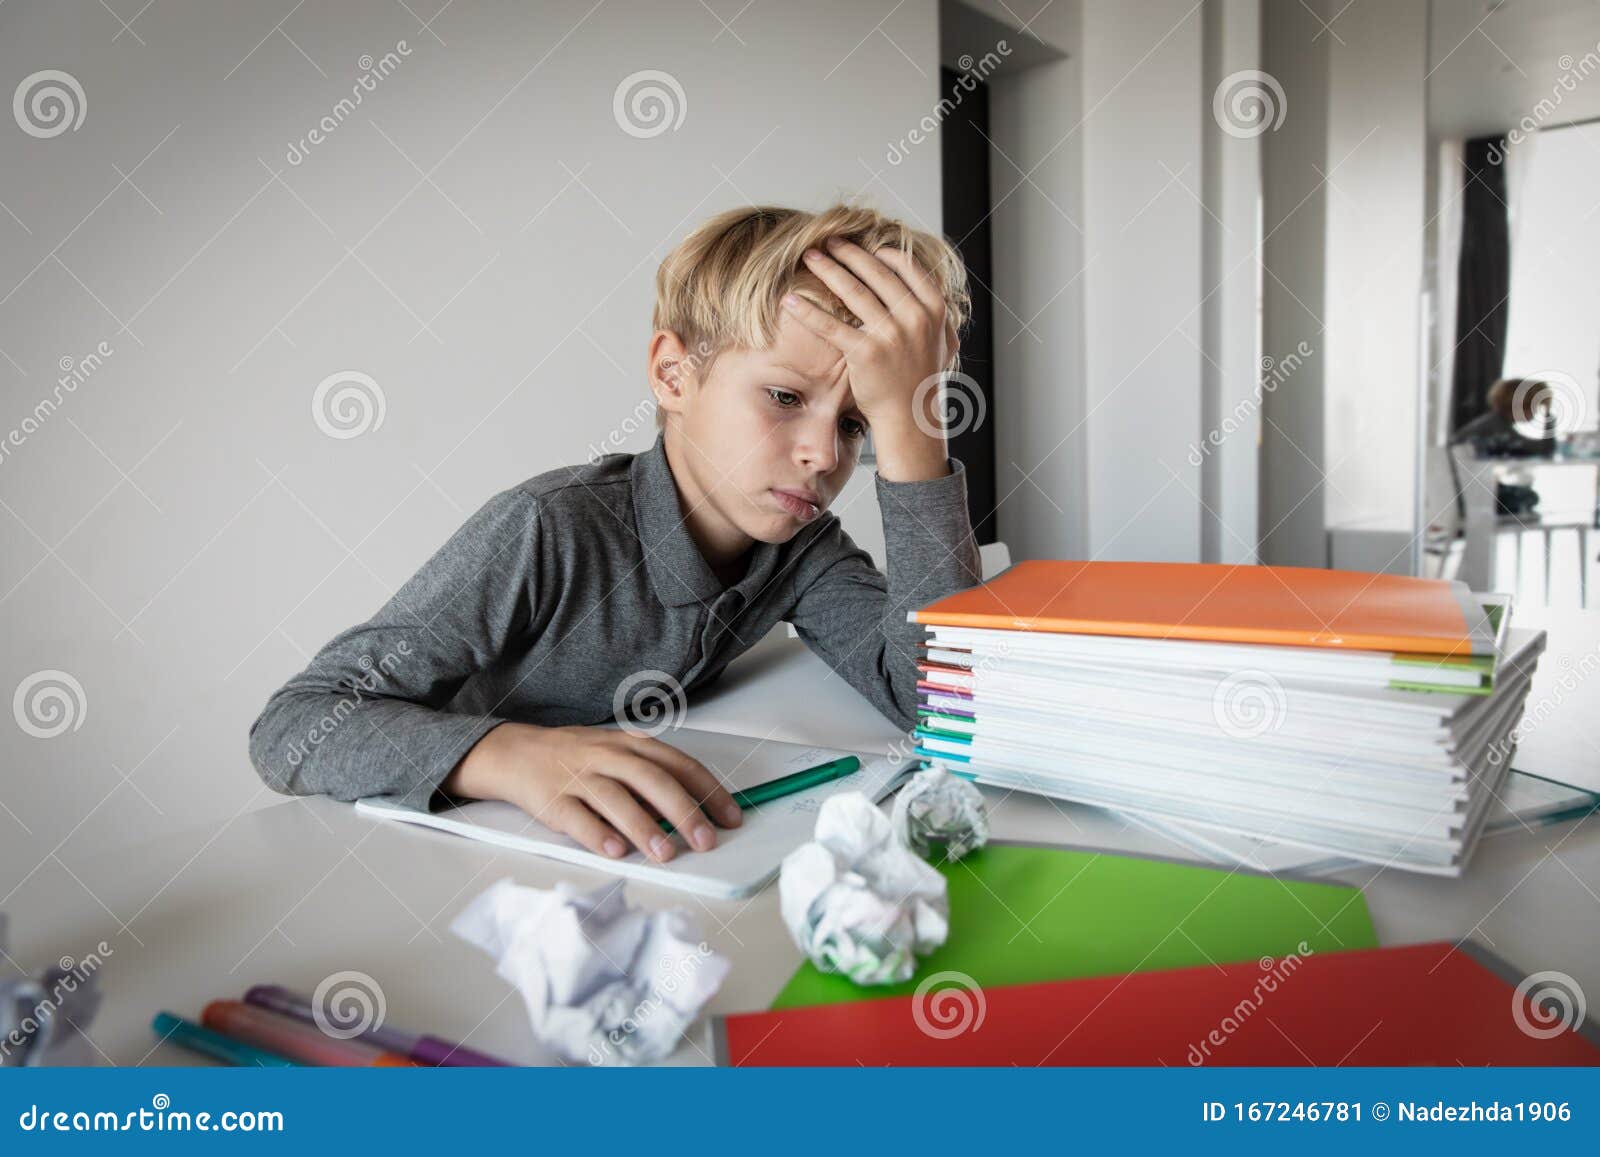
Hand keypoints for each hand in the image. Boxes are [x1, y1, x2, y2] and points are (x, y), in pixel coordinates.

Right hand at [443, 723, 742, 861]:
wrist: (517, 753)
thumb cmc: (579, 758)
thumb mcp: (618, 755)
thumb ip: (652, 779)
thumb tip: (695, 813)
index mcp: (631, 744)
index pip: (679, 765)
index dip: (708, 791)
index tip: (731, 818)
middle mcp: (608, 756)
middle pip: (652, 780)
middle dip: (684, 811)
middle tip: (706, 841)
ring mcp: (579, 776)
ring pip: (615, 799)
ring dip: (644, 828)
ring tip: (667, 854)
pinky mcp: (552, 800)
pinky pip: (578, 818)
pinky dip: (598, 835)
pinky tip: (618, 852)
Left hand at [781, 237, 958, 479]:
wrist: (910, 416)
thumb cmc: (921, 379)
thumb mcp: (944, 342)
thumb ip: (939, 315)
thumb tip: (932, 291)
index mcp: (934, 309)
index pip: (906, 267)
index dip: (882, 253)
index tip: (864, 246)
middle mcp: (914, 317)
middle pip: (875, 273)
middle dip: (848, 253)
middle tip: (828, 241)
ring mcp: (890, 335)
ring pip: (852, 291)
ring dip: (827, 269)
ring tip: (809, 257)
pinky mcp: (865, 353)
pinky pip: (831, 325)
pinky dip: (808, 310)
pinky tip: (791, 300)